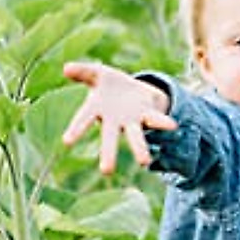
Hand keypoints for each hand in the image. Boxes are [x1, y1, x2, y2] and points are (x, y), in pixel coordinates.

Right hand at [61, 60, 176, 174]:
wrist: (131, 89)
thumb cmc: (108, 83)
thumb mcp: (96, 74)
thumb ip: (82, 72)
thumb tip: (66, 68)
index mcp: (96, 109)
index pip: (84, 119)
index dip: (76, 129)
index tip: (67, 141)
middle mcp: (114, 121)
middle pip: (110, 138)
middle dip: (109, 154)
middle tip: (106, 171)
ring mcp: (132, 120)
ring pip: (135, 137)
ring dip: (140, 149)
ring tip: (145, 162)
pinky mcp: (148, 115)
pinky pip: (156, 120)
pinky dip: (163, 122)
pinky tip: (173, 126)